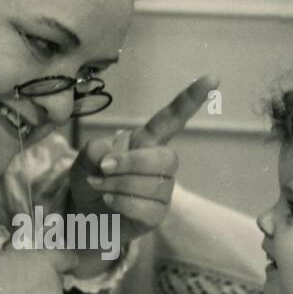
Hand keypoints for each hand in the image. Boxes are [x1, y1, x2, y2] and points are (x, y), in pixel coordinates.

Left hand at [68, 75, 218, 245]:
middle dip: (132, 163)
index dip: (190, 100)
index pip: (171, 119)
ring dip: (120, 185)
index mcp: (146, 141)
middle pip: (167, 158)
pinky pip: (147, 208)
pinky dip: (122, 203)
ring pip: (155, 185)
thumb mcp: (85, 158)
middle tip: (104, 168)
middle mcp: (159, 164)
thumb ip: (96, 150)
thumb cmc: (90, 179)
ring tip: (101, 187)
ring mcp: (161, 191)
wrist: (80, 214)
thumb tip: (111, 156)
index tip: (212, 79)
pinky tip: (109, 201)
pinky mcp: (156, 214)